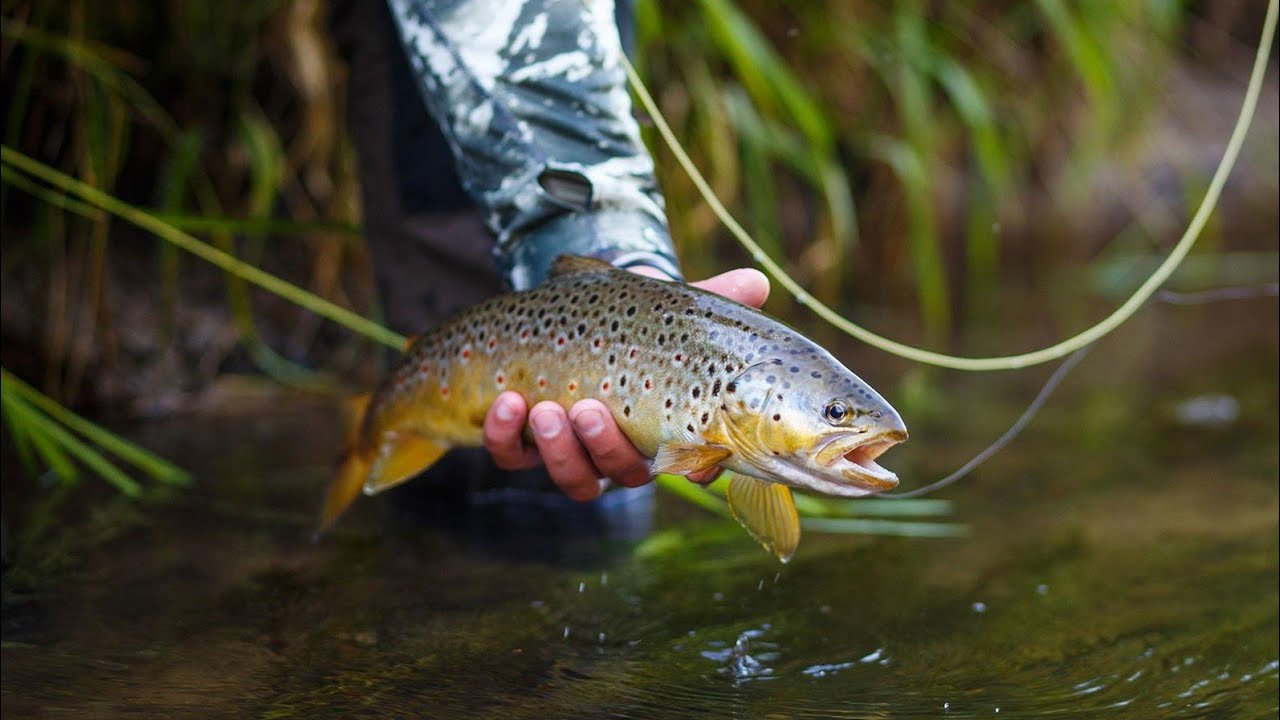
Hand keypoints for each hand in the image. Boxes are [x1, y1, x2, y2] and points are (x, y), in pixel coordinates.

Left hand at [482, 267, 769, 500]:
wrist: (563, 311)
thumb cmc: (626, 317)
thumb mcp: (665, 305)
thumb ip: (710, 298)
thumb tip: (757, 280)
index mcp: (664, 427)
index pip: (692, 463)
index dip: (697, 468)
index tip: (695, 464)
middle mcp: (622, 450)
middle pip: (623, 474)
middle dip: (605, 448)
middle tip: (590, 411)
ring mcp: (572, 452)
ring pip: (572, 476)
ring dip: (558, 450)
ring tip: (545, 408)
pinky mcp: (522, 445)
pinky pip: (511, 456)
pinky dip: (505, 435)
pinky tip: (507, 402)